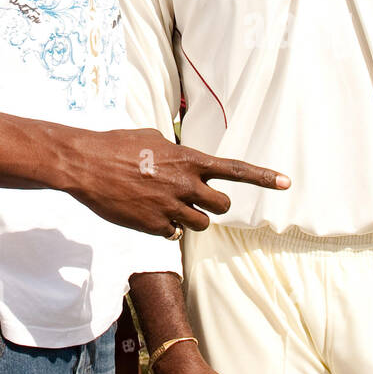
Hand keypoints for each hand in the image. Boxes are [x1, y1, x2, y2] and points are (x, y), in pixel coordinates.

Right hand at [67, 128, 288, 237]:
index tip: (286, 182)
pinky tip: (148, 213)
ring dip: (191, 217)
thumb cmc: (118, 146)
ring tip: (168, 203)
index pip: (236, 170)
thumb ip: (177, 152)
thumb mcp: (154, 139)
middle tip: (196, 197)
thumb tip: (186, 160)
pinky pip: (174, 234)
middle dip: (214, 203)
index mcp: (189, 160)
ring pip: (201, 224)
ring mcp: (171, 207)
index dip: (263, 177)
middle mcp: (186, 185)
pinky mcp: (154, 226)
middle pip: (222, 205)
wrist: (86, 164)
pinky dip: (166, 227)